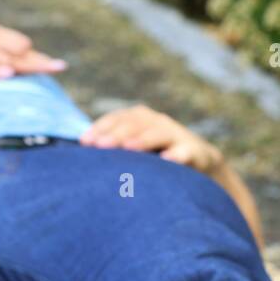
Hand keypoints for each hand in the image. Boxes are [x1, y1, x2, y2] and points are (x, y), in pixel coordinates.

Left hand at [80, 105, 224, 171]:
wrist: (200, 162)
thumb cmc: (157, 157)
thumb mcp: (135, 149)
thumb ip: (113, 148)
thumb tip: (79, 155)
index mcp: (140, 119)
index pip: (118, 118)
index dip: (100, 128)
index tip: (84, 142)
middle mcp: (157, 122)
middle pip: (135, 124)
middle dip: (116, 133)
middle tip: (100, 145)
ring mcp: (176, 135)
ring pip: (159, 133)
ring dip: (143, 139)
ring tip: (128, 147)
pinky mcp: (194, 151)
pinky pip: (186, 152)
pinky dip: (177, 155)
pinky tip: (167, 160)